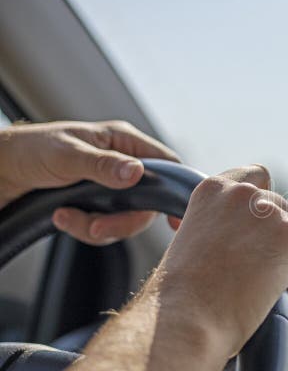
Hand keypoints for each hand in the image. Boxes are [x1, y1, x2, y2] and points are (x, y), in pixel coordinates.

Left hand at [0, 120, 179, 244]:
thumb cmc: (30, 150)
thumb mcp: (67, 155)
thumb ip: (102, 165)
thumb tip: (135, 172)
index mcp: (123, 142)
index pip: (166, 164)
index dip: (173, 190)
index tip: (174, 218)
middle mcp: (122, 163)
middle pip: (148, 201)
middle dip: (123, 220)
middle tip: (97, 227)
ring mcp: (109, 187)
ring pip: (126, 218)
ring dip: (98, 226)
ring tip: (67, 219)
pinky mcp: (95, 205)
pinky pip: (105, 226)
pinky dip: (85, 228)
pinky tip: (63, 218)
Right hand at [152, 165, 287, 356]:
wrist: (187, 319)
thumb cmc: (181, 295)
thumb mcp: (193, 240)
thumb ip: (220, 224)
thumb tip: (246, 234)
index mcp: (213, 189)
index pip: (256, 176)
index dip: (262, 201)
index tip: (257, 224)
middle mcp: (244, 194)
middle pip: (281, 207)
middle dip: (275, 236)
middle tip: (256, 270)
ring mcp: (271, 215)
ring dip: (286, 258)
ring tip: (257, 287)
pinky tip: (265, 298)